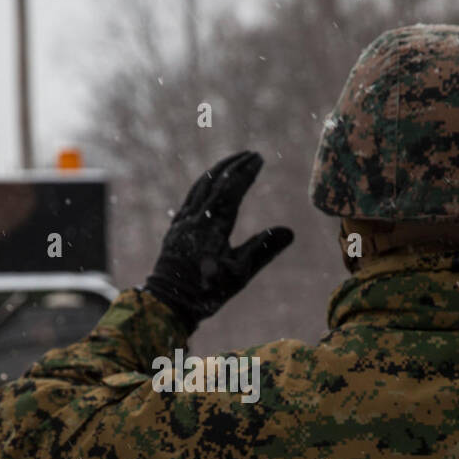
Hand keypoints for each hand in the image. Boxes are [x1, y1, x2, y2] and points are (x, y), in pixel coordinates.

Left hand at [143, 151, 293, 332]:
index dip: (246, 172)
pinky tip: (207, 187)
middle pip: (214, 182)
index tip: (259, 158)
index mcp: (212, 226)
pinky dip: (202, 185)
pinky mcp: (175, 229)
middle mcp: (195, 218)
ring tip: (231, 163)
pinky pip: (189, 198)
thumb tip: (289, 231)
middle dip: (233, 166)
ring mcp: (182, 222)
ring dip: (216, 172)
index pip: (232, 189)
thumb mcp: (240, 274)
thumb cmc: (206, 292)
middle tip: (250, 155)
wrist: (168, 303)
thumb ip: (264, 250)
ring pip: (199, 187)